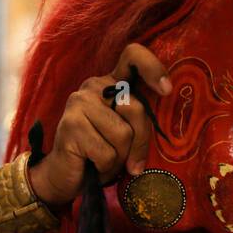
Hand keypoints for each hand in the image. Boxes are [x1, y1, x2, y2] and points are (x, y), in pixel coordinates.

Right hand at [26, 42, 171, 207]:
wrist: (66, 176)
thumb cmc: (100, 155)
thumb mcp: (126, 134)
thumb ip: (141, 120)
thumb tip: (165, 101)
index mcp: (111, 83)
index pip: (132, 56)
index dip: (152, 67)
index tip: (166, 90)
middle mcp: (94, 86)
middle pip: (136, 108)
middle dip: (140, 142)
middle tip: (132, 163)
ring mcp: (79, 103)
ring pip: (123, 134)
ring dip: (119, 159)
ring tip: (104, 161)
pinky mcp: (71, 125)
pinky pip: (107, 153)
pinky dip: (105, 167)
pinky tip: (92, 166)